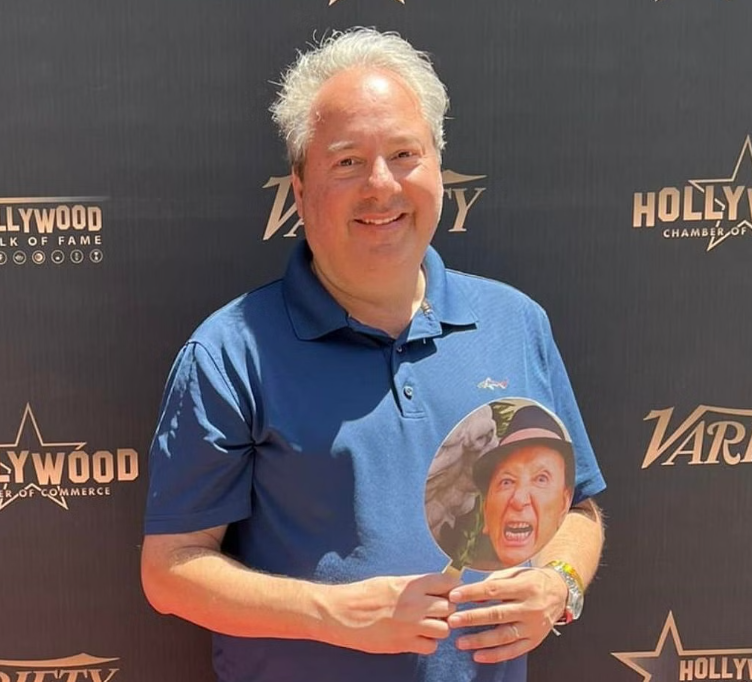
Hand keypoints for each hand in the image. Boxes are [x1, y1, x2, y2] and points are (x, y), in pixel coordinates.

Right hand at [322, 573, 459, 654]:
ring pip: (444, 629)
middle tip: (438, 611)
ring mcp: (410, 625)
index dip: (452, 588)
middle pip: (451, 607)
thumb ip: (414, 585)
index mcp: (411, 585)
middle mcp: (414, 604)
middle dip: (448, 609)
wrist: (340, 613)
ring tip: (428, 625)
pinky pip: (430, 647)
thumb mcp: (390, 581)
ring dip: (440, 627)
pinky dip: (428, 643)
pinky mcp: (403, 644)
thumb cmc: (363, 594)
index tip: (449, 591)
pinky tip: (418, 637)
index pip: (448, 583)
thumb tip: (435, 587)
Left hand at [446, 567, 566, 662]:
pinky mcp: (535, 640)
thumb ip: (495, 582)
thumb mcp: (515, 573)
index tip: (454, 596)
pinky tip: (478, 655)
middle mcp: (530, 607)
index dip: (472, 593)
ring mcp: (533, 626)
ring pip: (504, 636)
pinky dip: (495, 655)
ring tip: (460, 642)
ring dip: (480, 640)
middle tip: (453, 620)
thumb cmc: (533, 580)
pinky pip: (514, 651)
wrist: (560, 591)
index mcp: (524, 586)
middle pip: (497, 614)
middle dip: (472, 618)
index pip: (493, 590)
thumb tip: (473, 594)